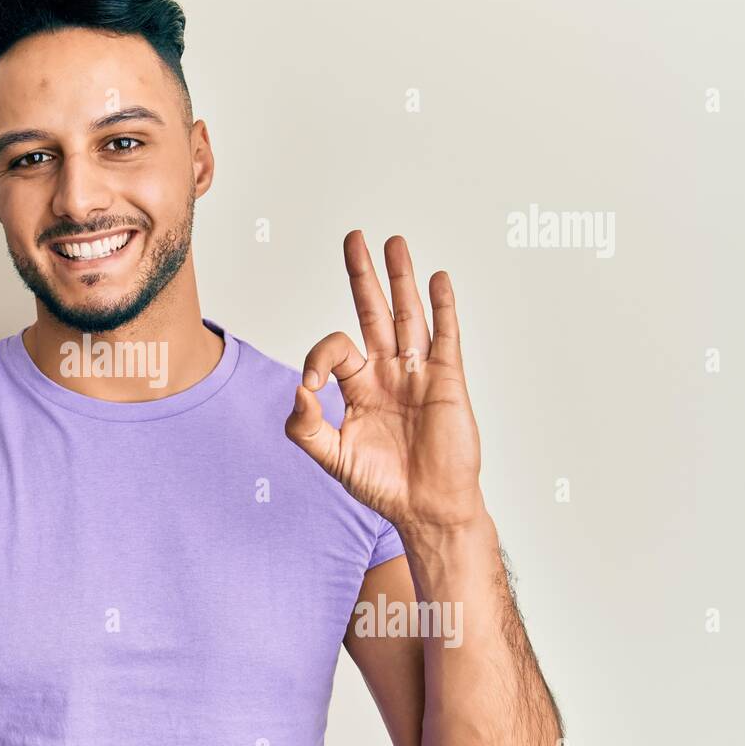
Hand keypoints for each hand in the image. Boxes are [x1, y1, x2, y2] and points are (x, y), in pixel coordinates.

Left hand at [285, 231, 485, 533]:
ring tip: (395, 242)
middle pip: (373, 311)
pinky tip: (438, 280)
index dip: (318, 358)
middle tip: (354, 238)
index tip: (311, 388)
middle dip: (363, 275)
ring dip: (401, 278)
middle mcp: (387, 371)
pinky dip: (443, 307)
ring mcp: (418, 372)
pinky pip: (444, 336)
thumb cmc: (383, 485)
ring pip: (408, 314)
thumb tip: (297, 390)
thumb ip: (306, 427)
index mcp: (358, 385)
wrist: (426, 507)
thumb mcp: (332, 457)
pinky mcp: (446, 380)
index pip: (334, 349)